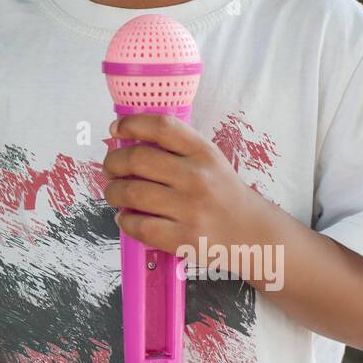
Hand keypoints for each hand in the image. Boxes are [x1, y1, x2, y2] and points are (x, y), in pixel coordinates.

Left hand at [102, 113, 271, 261]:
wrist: (253, 233)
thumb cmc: (222, 193)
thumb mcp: (209, 160)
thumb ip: (175, 148)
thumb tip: (126, 142)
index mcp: (203, 152)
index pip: (161, 126)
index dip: (131, 123)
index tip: (115, 129)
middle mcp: (197, 177)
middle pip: (137, 159)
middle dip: (113, 163)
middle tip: (110, 169)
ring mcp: (190, 209)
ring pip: (132, 193)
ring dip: (113, 193)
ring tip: (115, 194)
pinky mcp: (183, 238)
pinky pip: (139, 226)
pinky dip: (124, 221)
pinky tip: (126, 218)